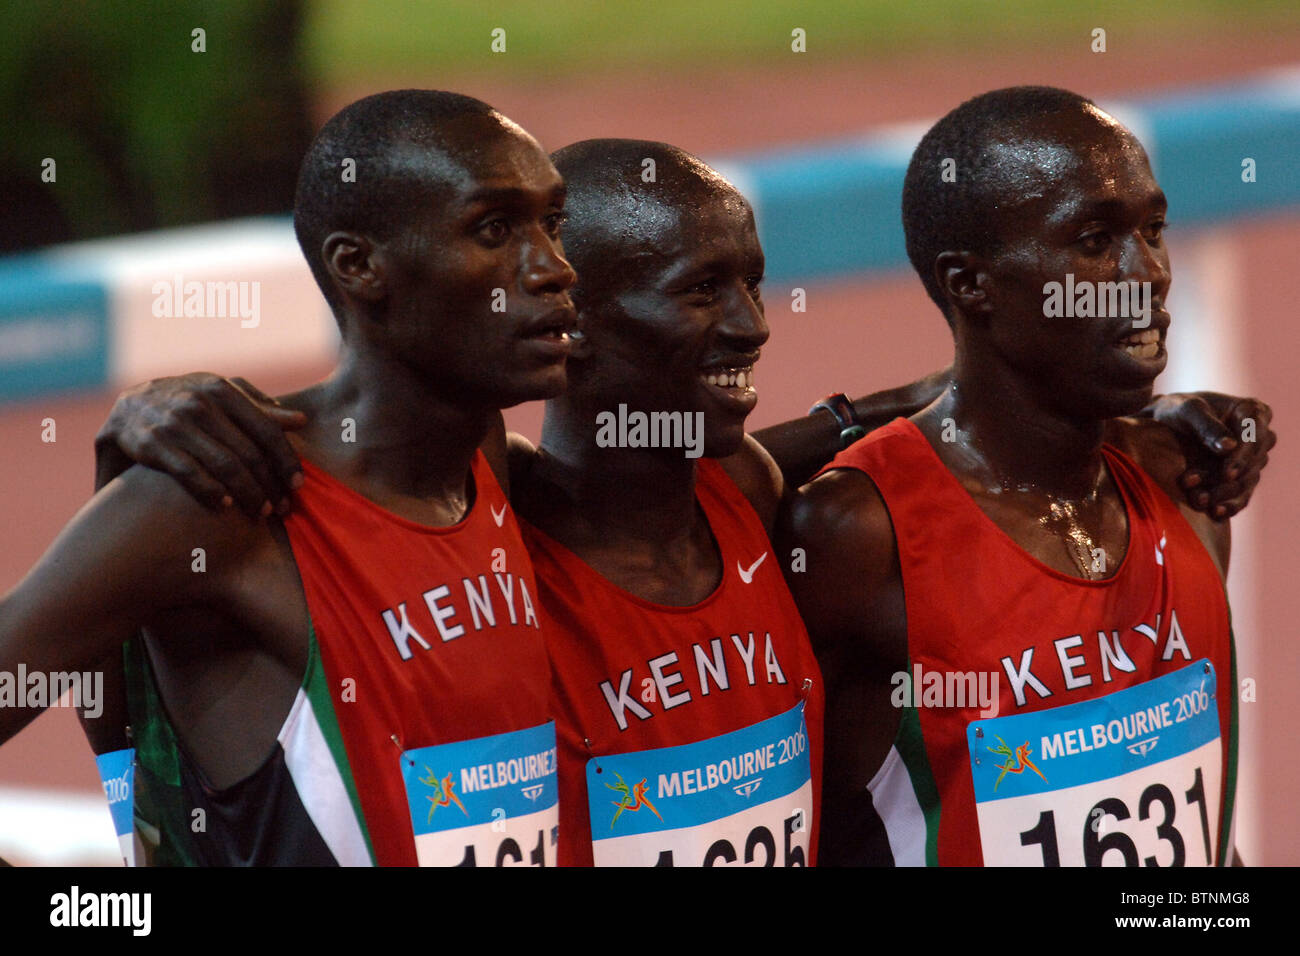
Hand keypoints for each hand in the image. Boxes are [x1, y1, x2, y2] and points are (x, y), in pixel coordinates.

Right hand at [93, 373, 307, 517]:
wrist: (126, 408)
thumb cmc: (186, 405)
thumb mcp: (220, 398)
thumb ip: (258, 409)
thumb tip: (301, 420)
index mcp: (221, 389)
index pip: (266, 429)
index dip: (286, 460)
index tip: (299, 485)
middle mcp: (199, 403)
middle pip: (249, 452)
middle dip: (270, 484)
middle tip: (282, 508)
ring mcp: (173, 423)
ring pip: (225, 466)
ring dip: (248, 494)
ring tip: (261, 513)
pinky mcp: (150, 444)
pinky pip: (190, 474)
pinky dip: (212, 492)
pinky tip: (226, 507)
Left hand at [1144, 392, 1275, 519]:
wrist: (1163, 424)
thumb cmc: (1176, 409)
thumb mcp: (1187, 410)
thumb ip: (1206, 426)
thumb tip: (1230, 447)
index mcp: (1252, 412)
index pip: (1254, 436)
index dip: (1242, 457)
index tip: (1227, 473)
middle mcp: (1258, 436)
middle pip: (1252, 463)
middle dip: (1225, 479)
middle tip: (1196, 487)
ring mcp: (1251, 459)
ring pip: (1245, 481)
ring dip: (1222, 493)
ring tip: (1197, 499)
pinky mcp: (1239, 478)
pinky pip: (1242, 495)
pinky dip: (1229, 505)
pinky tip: (1214, 512)